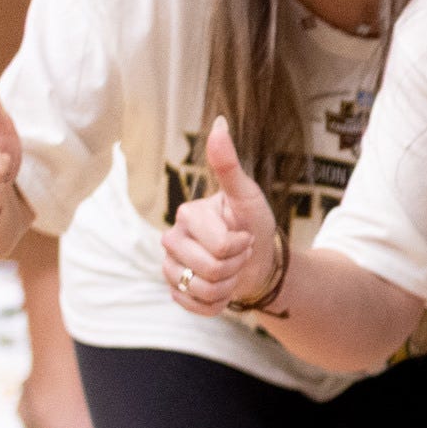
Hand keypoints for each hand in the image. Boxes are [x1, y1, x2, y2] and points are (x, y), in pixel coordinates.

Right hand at [161, 117, 279, 313]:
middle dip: (234, 266)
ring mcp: (169, 267)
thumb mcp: (248, 195)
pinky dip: (215, 304)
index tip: (244, 234)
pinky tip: (222, 290)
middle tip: (239, 253)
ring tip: (231, 271)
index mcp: (187, 215)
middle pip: (207, 269)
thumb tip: (219, 121)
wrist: (257, 261)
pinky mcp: (173, 292)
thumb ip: (229, 164)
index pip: (219, 244)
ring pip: (198, 290)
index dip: (241, 245)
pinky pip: (194, 306)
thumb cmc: (253, 224)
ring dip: (226, 286)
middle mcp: (171, 240)